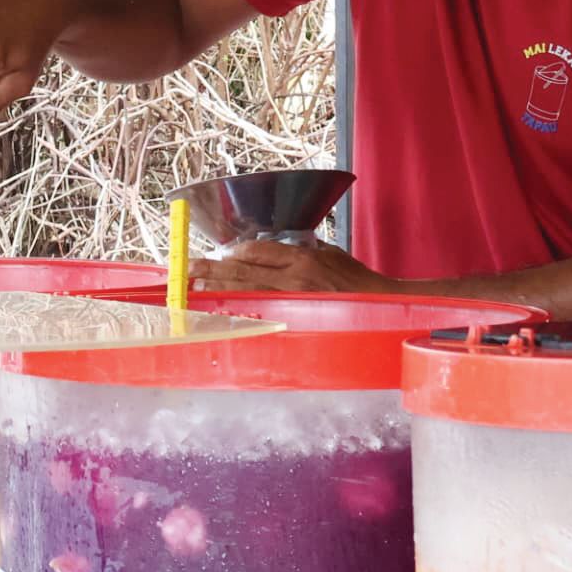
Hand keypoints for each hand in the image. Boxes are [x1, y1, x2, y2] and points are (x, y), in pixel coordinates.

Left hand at [195, 237, 398, 294]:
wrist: (382, 307)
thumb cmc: (357, 284)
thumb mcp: (330, 256)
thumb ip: (301, 253)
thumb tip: (272, 253)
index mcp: (303, 258)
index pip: (257, 252)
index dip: (232, 253)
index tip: (216, 254)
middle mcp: (295, 278)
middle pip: (244, 272)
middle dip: (213, 269)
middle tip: (189, 268)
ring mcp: (294, 301)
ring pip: (247, 293)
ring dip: (219, 290)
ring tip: (195, 288)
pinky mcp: (297, 320)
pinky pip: (261, 314)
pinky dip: (239, 311)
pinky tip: (222, 310)